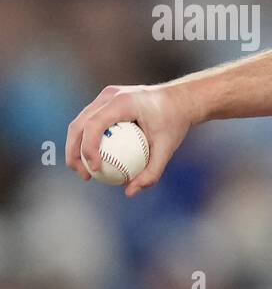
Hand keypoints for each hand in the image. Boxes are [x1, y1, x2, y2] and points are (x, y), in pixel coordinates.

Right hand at [66, 83, 199, 197]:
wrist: (181, 100)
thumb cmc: (175, 123)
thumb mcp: (168, 148)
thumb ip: (152, 171)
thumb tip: (130, 192)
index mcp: (123, 102)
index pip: (94, 124)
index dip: (88, 148)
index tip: (95, 170)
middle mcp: (110, 95)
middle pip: (79, 124)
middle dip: (74, 152)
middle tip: (83, 175)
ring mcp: (105, 96)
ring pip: (80, 123)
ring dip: (76, 148)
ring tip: (85, 172)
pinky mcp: (106, 101)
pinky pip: (90, 122)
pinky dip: (87, 141)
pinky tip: (95, 162)